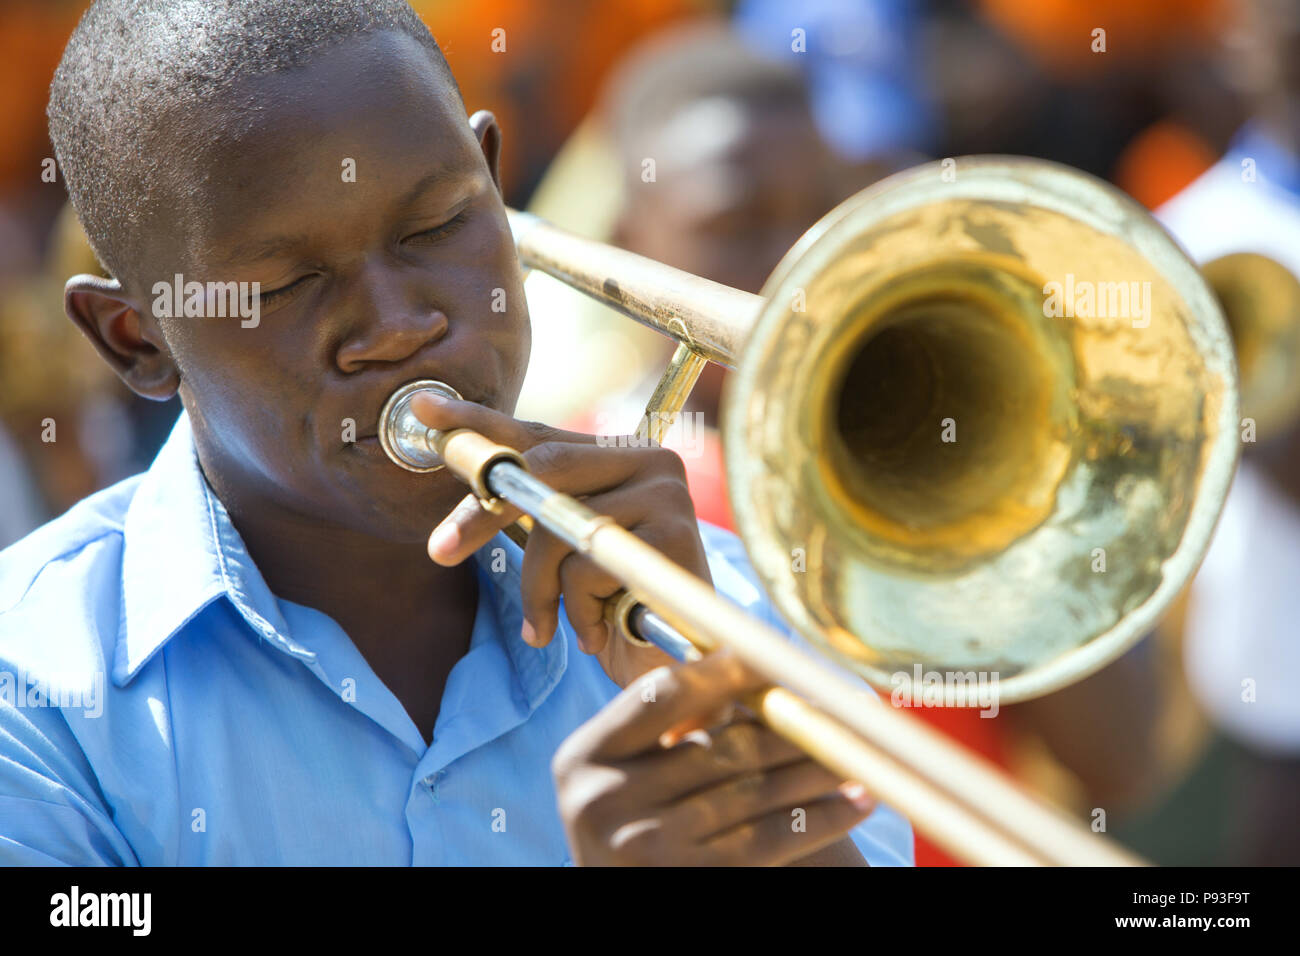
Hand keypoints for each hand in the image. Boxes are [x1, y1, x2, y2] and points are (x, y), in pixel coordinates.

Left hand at [411, 392, 709, 687]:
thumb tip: (463, 465)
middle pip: (542, 469)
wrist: (673, 667)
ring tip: (554, 622)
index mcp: (622, 455)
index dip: (479, 423)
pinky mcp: (676, 537)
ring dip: (541, 590)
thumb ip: (531, 506)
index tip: (423, 409)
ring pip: (559, 527)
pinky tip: (603, 629)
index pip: (540, 431)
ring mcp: (668, 496)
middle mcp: (652, 460)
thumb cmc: (612, 605)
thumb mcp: (564, 548)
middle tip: (440, 550)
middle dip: (482, 514)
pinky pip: (587, 568)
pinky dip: (578, 611)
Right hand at [553, 651, 875, 865]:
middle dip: (791, 724)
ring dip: (816, 768)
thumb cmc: (633, 824)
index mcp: (585, 754)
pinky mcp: (684, 881)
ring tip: (863, 750)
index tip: (782, 653)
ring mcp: (643, 846)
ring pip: (752, 793)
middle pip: (719, 746)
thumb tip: (754, 665)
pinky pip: (767, 842)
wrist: (618, 902)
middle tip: (845, 707)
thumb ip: (672, 727)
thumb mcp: (629, 772)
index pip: (665, 693)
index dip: (728, 669)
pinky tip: (856, 801)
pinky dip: (819, 819)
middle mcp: (604, 799)